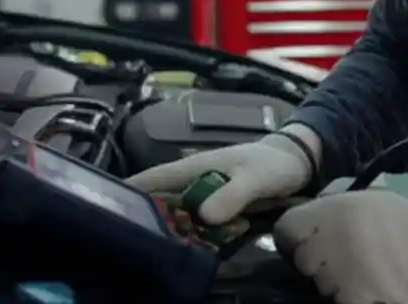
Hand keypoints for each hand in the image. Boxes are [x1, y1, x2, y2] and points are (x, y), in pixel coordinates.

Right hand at [124, 125, 319, 223]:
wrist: (296, 164)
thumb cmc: (272, 165)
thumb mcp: (254, 179)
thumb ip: (231, 195)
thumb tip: (204, 216)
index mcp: (189, 168)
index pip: (147, 181)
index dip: (125, 196)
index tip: (111, 219)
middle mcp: (189, 183)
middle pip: (158, 206)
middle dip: (157, 224)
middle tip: (165, 244)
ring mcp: (201, 196)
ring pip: (179, 219)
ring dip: (186, 232)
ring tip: (206, 237)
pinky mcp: (215, 209)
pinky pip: (199, 226)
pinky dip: (206, 235)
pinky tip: (226, 234)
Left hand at [274, 190, 407, 303]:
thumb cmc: (403, 221)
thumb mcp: (362, 198)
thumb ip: (330, 207)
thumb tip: (307, 219)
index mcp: (326, 215)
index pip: (285, 230)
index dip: (297, 235)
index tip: (313, 238)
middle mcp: (324, 246)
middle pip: (302, 259)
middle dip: (318, 259)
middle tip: (347, 255)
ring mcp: (335, 280)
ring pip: (320, 284)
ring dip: (335, 280)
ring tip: (365, 272)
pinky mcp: (352, 302)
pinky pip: (338, 300)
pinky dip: (350, 296)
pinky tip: (370, 287)